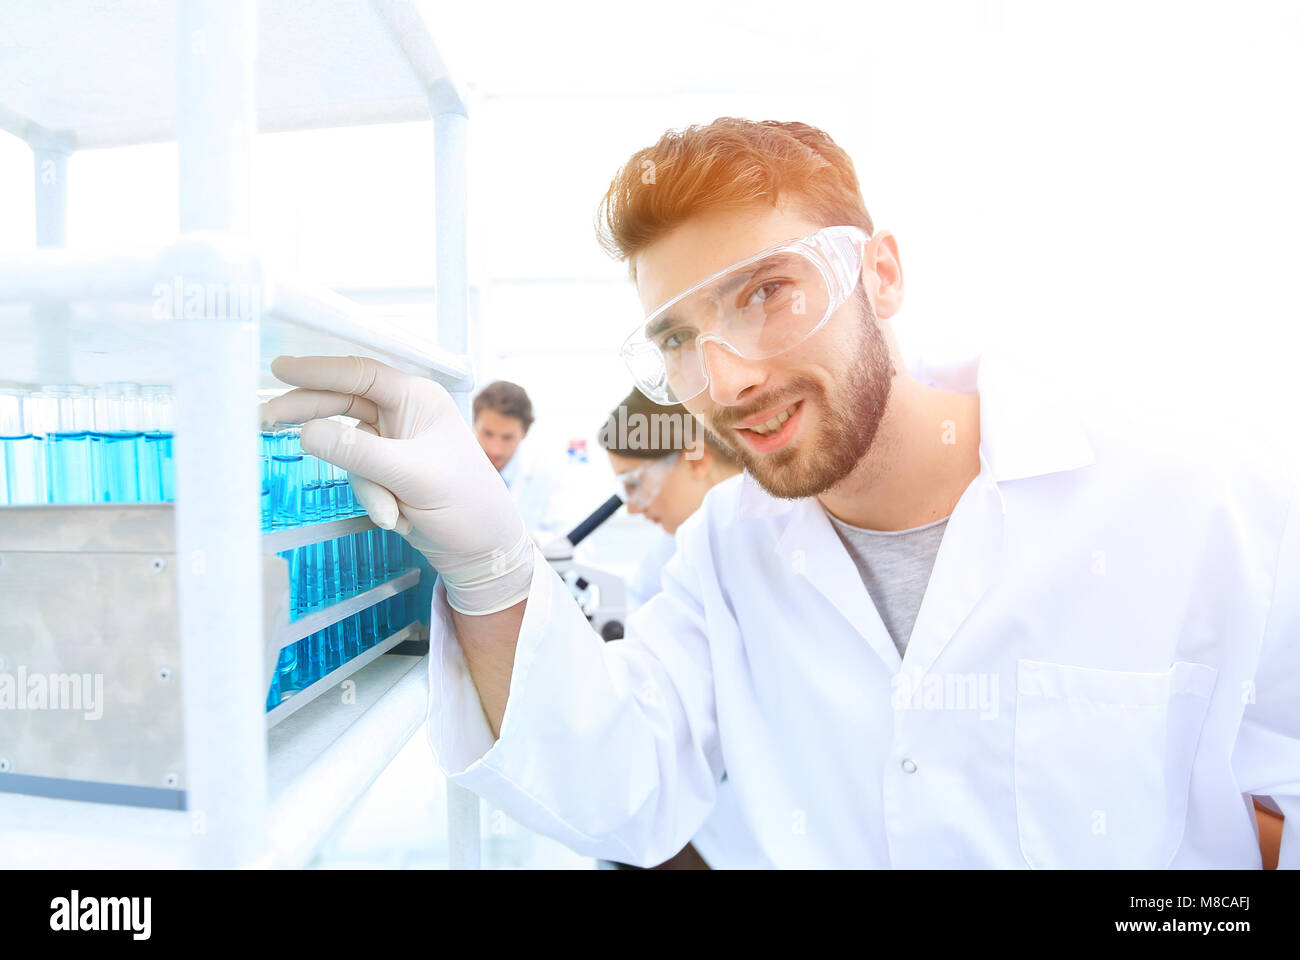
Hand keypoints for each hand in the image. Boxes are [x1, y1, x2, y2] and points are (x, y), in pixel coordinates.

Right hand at [259, 355, 532, 615]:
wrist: (482, 551)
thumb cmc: (466, 505)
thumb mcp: (412, 477)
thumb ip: (358, 453)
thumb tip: (307, 431)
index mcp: (419, 398)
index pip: (360, 373)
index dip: (318, 369)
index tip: (278, 368)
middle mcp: (405, 412)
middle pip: (342, 402)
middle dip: (310, 416)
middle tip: (264, 420)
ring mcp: (394, 441)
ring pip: (347, 448)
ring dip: (364, 485)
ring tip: (391, 515)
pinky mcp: (386, 469)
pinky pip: (359, 476)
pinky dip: (374, 500)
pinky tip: (399, 521)